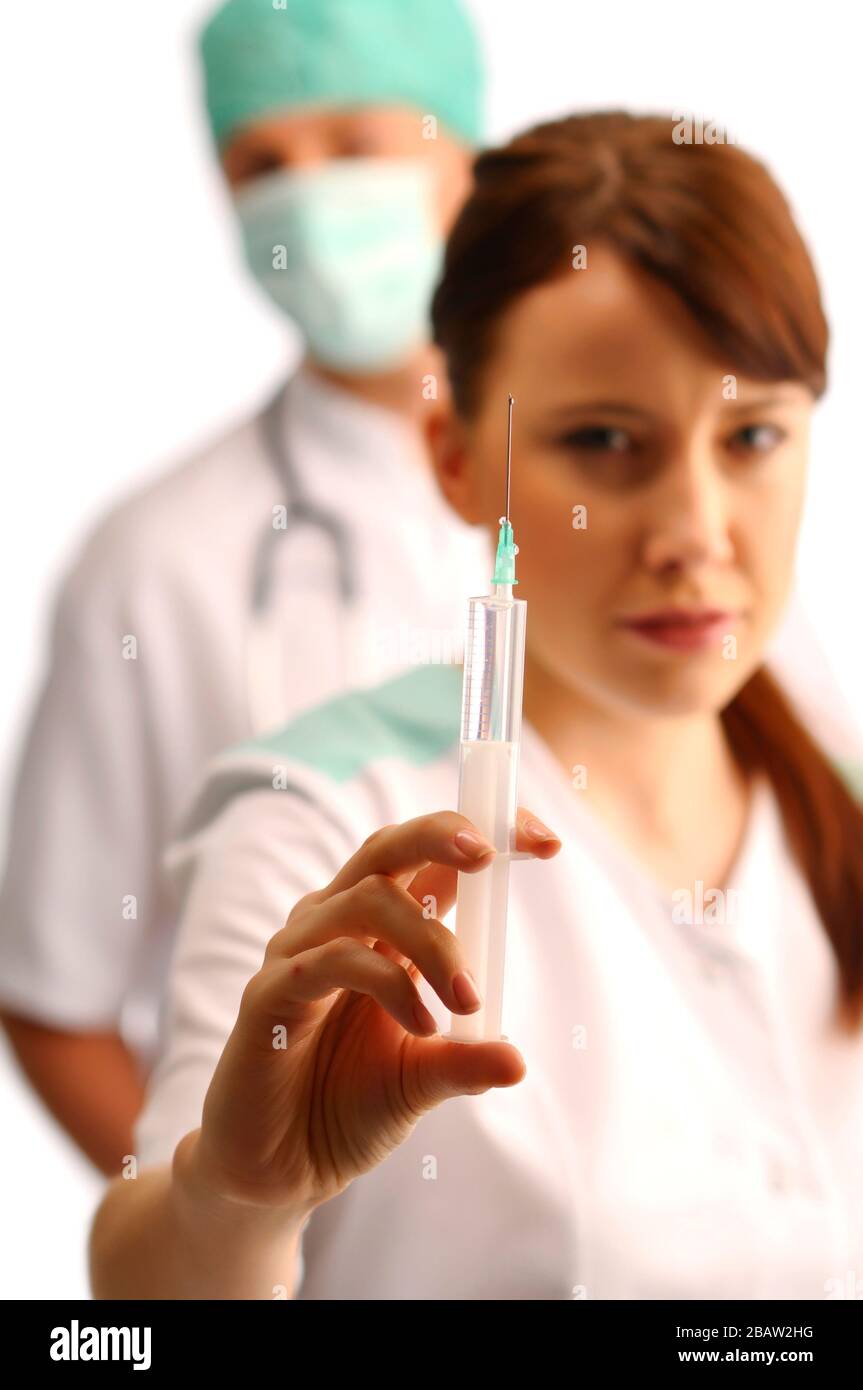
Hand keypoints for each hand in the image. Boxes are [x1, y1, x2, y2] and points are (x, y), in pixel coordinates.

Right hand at [189, 808, 560, 1216]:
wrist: (277, 1168)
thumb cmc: (343, 1107)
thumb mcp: (419, 1082)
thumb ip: (463, 1062)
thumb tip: (517, 1061)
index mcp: (377, 931)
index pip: (427, 859)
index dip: (479, 835)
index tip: (546, 842)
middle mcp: (334, 926)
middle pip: (385, 850)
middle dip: (441, 836)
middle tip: (490, 854)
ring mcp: (297, 955)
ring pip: (365, 900)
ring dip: (430, 942)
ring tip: (467, 999)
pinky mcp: (268, 995)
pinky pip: (328, 961)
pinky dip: (385, 982)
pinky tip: (421, 1025)